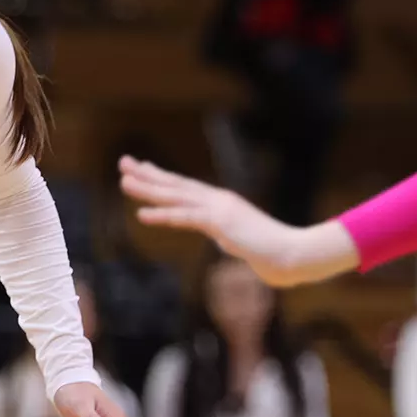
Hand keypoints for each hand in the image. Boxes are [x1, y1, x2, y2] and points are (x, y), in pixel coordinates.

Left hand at [117, 156, 360, 285]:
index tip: (142, 168)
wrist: (294, 254)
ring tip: (124, 181)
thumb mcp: (243, 244)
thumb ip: (230, 239)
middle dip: (148, 174)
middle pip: (177, 185)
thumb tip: (223, 242)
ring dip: (148, 189)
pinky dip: (163, 216)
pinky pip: (185, 219)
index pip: (186, 187)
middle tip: (123, 162)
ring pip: (176, 197)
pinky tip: (142, 215)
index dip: (162, 177)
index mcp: (223, 204)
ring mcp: (219, 210)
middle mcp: (218, 201)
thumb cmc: (273, 253)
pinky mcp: (220, 224)